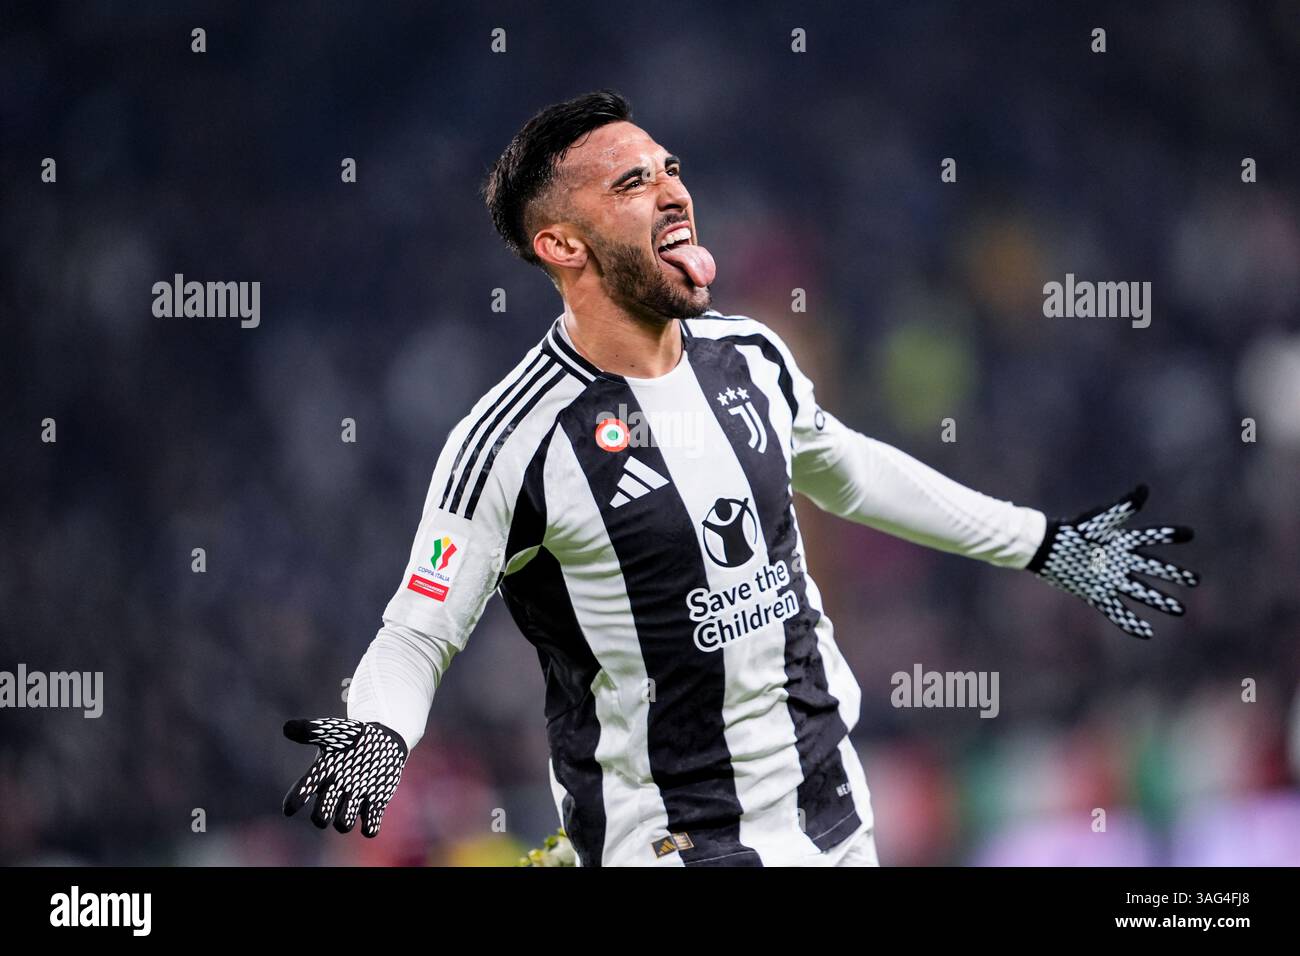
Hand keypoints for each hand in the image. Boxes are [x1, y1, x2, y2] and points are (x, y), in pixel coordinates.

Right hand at [282, 717, 407, 836]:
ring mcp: (354, 800)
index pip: (302, 791)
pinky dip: (370, 825)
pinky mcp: (375, 804)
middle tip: (331, 797)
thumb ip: (312, 730)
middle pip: (321, 816)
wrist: (383, 739)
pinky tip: (372, 808)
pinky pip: (370, 826)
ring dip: (346, 819)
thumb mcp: (334, 730)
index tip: (290, 809)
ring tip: (355, 799)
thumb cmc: (353, 735)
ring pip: (343, 824)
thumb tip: (286, 728)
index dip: (295, 801)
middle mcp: (335, 792)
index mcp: (321, 774)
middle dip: (322, 815)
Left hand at [1025, 484, 1198, 638]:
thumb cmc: (1073, 531)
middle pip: (1153, 569)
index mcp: (1121, 542)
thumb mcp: (1099, 521)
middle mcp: (1120, 561)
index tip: (1190, 534)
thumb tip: (1144, 489)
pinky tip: (1146, 633)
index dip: (1169, 535)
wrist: (1047, 549)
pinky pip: (1117, 611)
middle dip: (1175, 575)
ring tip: (1179, 610)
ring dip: (1160, 601)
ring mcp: (1110, 579)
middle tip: (1195, 580)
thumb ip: (1122, 508)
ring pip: (1141, 592)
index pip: (1151, 537)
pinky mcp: (1097, 594)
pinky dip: (1130, 623)